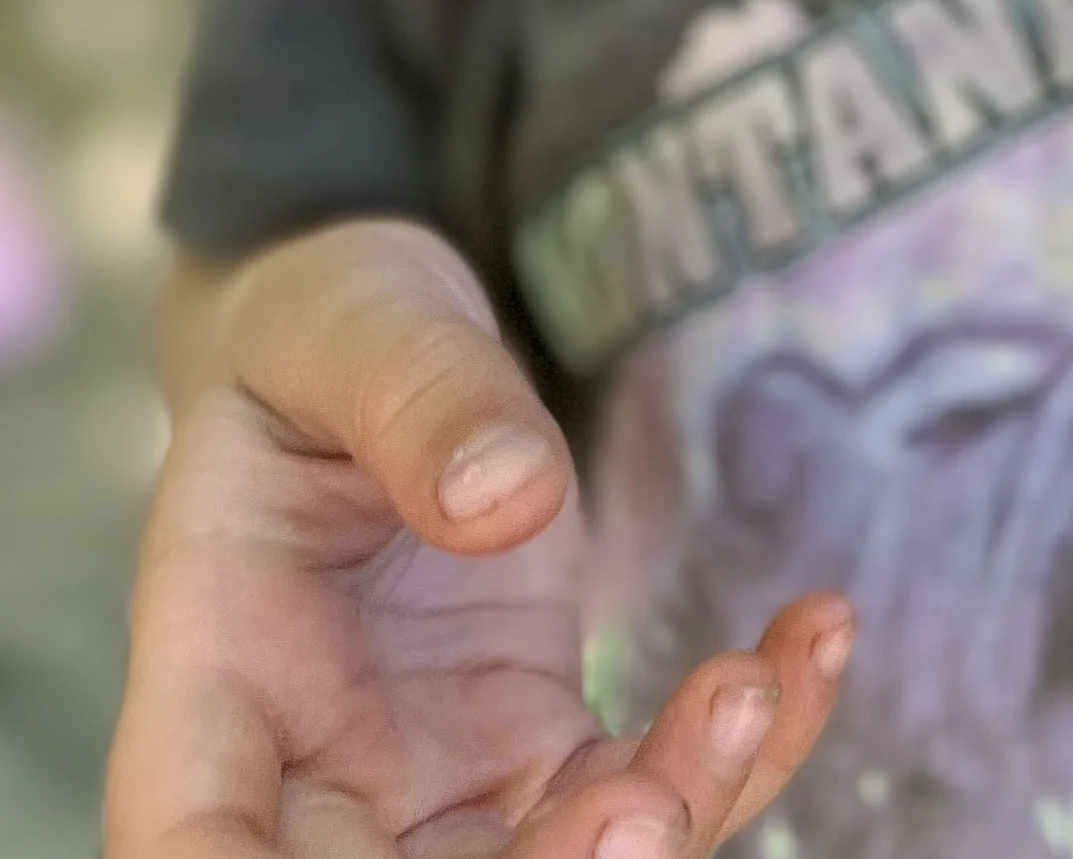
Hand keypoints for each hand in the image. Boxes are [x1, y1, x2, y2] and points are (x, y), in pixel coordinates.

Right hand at [107, 220, 850, 857]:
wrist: (382, 342)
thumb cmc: (325, 331)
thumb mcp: (351, 326)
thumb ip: (418, 401)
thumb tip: (509, 494)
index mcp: (210, 684)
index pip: (199, 853)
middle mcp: (309, 778)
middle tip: (652, 801)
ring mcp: (431, 787)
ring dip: (673, 818)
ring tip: (753, 685)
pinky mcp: (537, 750)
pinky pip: (648, 792)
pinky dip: (747, 741)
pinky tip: (813, 637)